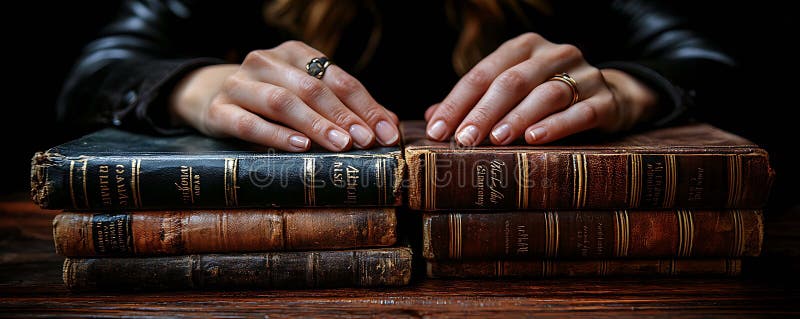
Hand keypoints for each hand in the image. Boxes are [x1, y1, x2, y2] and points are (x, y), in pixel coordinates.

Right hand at [169, 41, 399, 151]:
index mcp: (295, 54)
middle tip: (366, 141)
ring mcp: (240, 84)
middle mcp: (266, 62)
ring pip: (282, 102)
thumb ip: (346, 108)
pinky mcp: (219, 110)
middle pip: (312, 88)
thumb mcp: (307, 96)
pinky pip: (249, 123)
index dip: (365, 105)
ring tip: (340, 144)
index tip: (386, 131)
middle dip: (343, 116)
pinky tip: (301, 146)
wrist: (209, 96)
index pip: (337, 78)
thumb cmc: (271, 99)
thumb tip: (391, 125)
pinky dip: (277, 135)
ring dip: (315, 124)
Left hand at [425, 32, 658, 145]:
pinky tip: (535, 139)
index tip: (438, 130)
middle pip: (511, 81)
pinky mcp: (605, 100)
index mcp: (524, 48)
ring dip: (517, 118)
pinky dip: (556, 126)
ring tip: (496, 140)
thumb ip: (475, 102)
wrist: (612, 98)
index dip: (457, 102)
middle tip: (464, 139)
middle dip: (483, 112)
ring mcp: (583, 75)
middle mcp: (553, 55)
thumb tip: (431, 118)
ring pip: (545, 94)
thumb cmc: (548, 96)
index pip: (483, 73)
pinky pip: (580, 112)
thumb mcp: (512, 94)